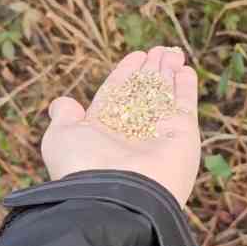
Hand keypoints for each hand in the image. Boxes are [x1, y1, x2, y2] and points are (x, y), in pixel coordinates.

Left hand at [41, 47, 199, 207]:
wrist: (116, 195)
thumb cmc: (83, 166)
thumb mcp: (60, 137)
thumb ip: (64, 117)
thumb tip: (64, 104)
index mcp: (105, 132)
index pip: (119, 95)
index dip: (127, 75)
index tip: (136, 56)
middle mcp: (133, 134)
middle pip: (145, 94)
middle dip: (151, 71)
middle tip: (158, 50)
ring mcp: (159, 135)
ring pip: (166, 97)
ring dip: (169, 73)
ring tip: (172, 51)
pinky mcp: (183, 136)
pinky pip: (184, 107)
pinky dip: (186, 89)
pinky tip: (185, 70)